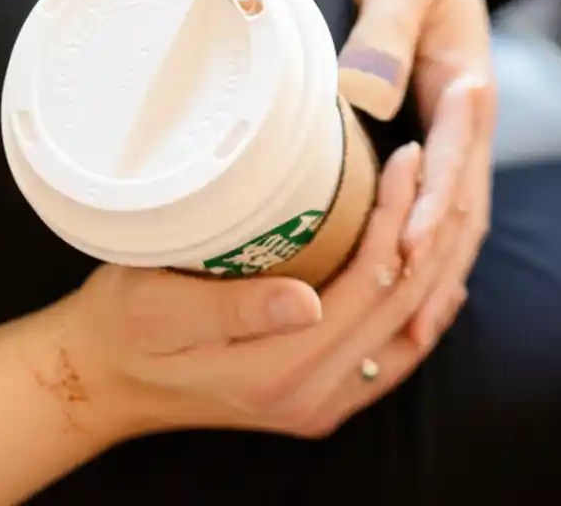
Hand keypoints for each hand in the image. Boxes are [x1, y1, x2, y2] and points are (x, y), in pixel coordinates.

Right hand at [57, 144, 465, 438]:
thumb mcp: (157, 309)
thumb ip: (233, 309)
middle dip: (430, 229)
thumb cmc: (124, 328)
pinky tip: (438, 271)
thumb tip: (308, 303)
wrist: (109, 380)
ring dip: (435, 264)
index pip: (369, 285)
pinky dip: (422, 308)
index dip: (397, 217)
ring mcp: (327, 404)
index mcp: (279, 375)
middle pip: (403, 306)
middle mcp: (316, 399)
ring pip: (412, 330)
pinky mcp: (329, 397)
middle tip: (439, 162)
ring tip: (450, 198)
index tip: (407, 156)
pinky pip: (395, 354)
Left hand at [337, 0, 494, 346]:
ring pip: (460, 212)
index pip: (456, 161)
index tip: (405, 258)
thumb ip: (385, 33)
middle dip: (444, 268)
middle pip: (467, 204)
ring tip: (417, 332)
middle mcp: (468, 113)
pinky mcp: (434, 126)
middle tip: (414, 331)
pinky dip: (434, 245)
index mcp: (465, 81)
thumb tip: (371, 96)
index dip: (433, 212)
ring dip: (443, 271)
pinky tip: (413, 279)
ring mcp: (457, 124)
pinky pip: (442, 197)